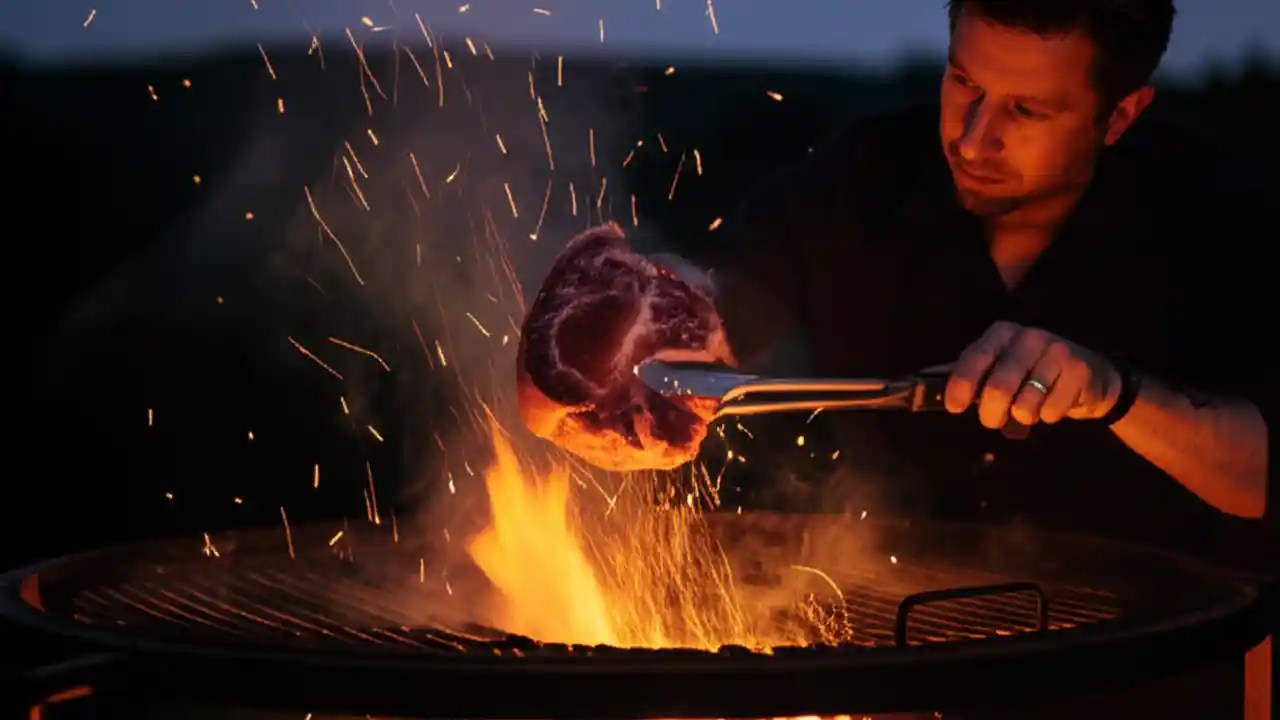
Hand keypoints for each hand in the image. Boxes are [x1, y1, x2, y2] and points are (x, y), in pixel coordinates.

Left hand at [944, 321, 1122, 427]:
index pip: (974, 359)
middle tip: (992, 420)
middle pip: (998, 388)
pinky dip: (1047, 417)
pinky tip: (1053, 405)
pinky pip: (1051, 411)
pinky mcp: (1079, 371)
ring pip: (1025, 405)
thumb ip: (971, 374)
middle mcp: (1028, 336)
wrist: (1090, 374)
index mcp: (1001, 333)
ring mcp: (1057, 351)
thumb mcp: (1000, 365)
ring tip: (1027, 410)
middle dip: (990, 414)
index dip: (961, 386)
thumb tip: (930, 385)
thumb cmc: (1032, 372)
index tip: (954, 408)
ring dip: (1022, 417)